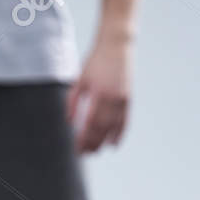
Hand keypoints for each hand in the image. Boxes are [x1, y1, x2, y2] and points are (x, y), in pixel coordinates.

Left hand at [67, 35, 131, 153]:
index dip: (85, 138)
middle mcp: (113, 98)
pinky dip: (120, 133)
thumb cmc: (95, 62)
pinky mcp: (128, 98)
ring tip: (96, 152)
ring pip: (114, 126)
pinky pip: (125, 120)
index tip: (78, 149)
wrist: (116, 46)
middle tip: (84, 154)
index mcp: (99, 93)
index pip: (90, 123)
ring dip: (104, 141)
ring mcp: (123, 99)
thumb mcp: (80, 80)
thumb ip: (73, 101)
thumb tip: (70, 122)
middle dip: (93, 143)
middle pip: (102, 128)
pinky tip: (113, 144)